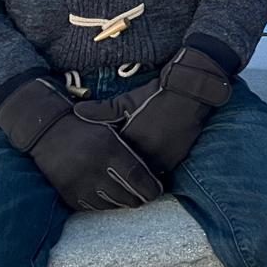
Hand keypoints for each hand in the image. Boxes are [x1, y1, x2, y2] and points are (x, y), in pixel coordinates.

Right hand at [0, 77, 161, 210]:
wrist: (47, 132)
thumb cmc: (86, 127)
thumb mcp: (110, 126)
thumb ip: (131, 143)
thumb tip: (155, 164)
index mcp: (108, 148)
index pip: (136, 177)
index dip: (150, 188)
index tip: (157, 190)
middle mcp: (93, 168)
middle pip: (126, 195)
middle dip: (140, 197)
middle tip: (146, 194)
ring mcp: (79, 183)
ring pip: (111, 204)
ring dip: (123, 202)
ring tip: (130, 195)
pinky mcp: (68, 193)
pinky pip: (93, 207)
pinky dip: (104, 204)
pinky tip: (110, 197)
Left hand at [75, 46, 231, 176]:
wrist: (189, 93)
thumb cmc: (155, 95)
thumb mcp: (126, 100)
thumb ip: (102, 110)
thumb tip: (77, 112)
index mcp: (130, 139)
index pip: (111, 157)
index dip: (104, 158)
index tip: (97, 159)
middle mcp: (146, 153)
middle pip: (126, 170)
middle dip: (118, 170)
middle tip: (109, 171)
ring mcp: (162, 159)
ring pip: (143, 174)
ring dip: (136, 173)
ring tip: (127, 173)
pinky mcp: (175, 159)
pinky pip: (159, 172)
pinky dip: (151, 171)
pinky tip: (145, 167)